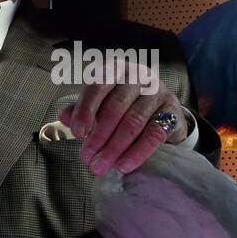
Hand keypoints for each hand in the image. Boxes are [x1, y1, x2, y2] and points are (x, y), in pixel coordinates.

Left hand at [60, 59, 186, 174]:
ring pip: (134, 121)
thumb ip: (81, 110)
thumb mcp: (100, 104)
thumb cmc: (123, 106)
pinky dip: (138, 152)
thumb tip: (63, 118)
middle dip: (99, 136)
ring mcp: (157, 92)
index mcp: (115, 70)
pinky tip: (124, 165)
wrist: (160, 112)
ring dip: (115, 148)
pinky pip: (154, 133)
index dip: (85, 110)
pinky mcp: (172, 110)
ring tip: (101, 167)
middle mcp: (137, 76)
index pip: (97, 87)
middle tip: (87, 159)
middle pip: (115, 107)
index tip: (78, 134)